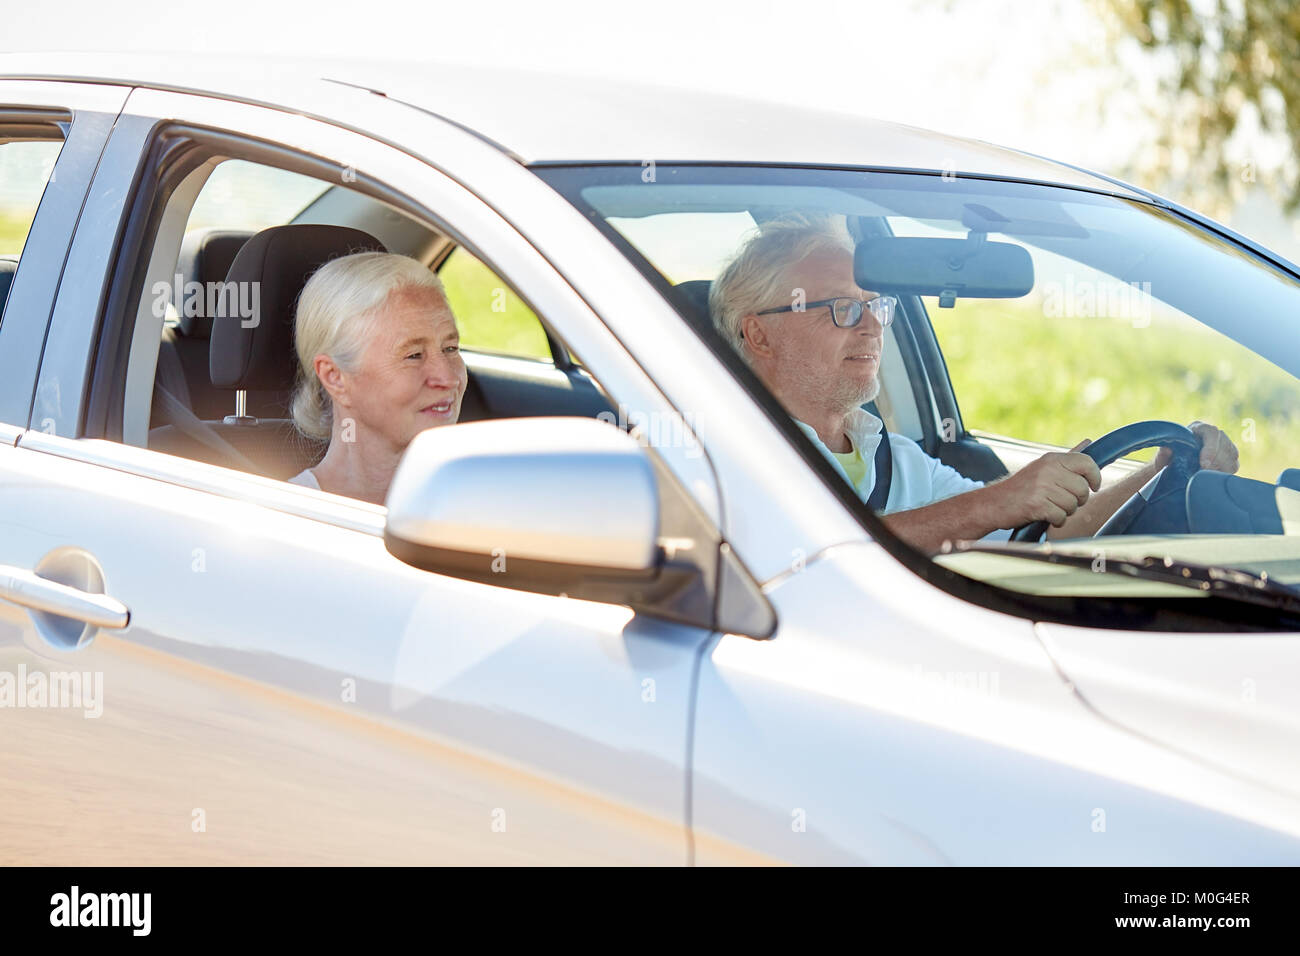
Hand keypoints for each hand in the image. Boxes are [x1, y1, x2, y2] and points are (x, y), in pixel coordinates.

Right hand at [988, 441, 1102, 528]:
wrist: (992, 504)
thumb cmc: (1020, 488)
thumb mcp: (1042, 468)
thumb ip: (1066, 459)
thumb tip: (1087, 443)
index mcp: (1051, 459)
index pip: (1086, 462)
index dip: (1095, 477)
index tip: (1093, 486)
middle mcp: (1047, 470)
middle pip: (1082, 489)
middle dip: (1077, 500)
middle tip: (1062, 501)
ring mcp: (1042, 487)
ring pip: (1073, 505)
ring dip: (1065, 512)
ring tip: (1050, 507)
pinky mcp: (1037, 505)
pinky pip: (1061, 517)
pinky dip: (1055, 521)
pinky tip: (1044, 515)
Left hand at [1154, 421, 1239, 471]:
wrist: (1176, 465)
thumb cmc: (1169, 458)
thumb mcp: (1163, 456)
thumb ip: (1163, 453)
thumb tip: (1167, 450)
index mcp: (1199, 428)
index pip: (1212, 433)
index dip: (1211, 448)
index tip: (1204, 465)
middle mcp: (1215, 433)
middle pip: (1224, 445)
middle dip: (1215, 463)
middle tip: (1203, 474)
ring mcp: (1225, 444)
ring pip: (1232, 455)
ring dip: (1221, 468)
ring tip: (1206, 475)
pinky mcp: (1230, 456)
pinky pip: (1234, 464)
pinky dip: (1225, 472)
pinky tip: (1213, 477)